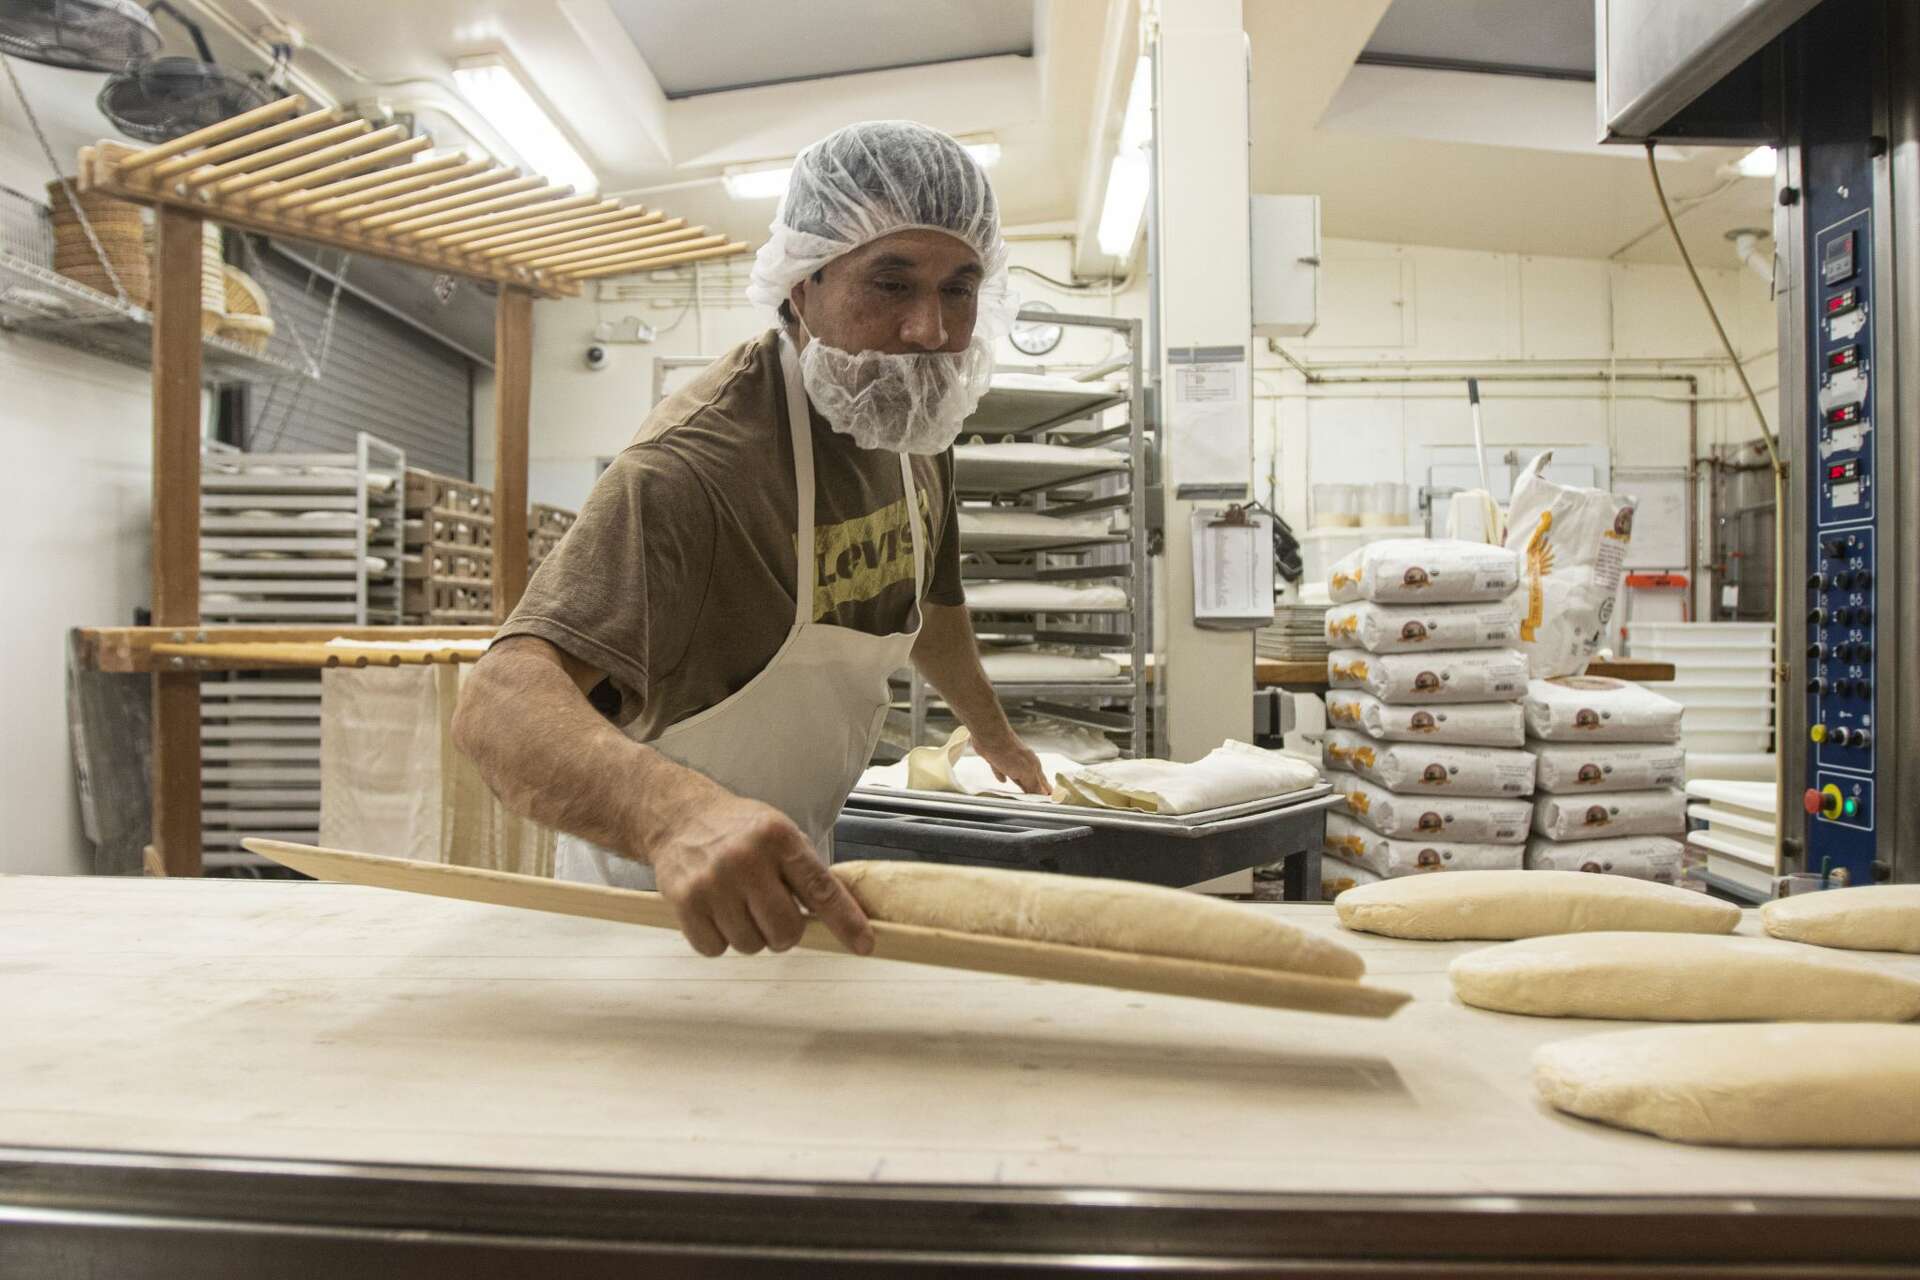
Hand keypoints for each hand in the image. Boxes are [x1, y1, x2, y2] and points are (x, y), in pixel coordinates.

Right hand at [640, 776, 873, 957]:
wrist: (680, 817)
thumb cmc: (739, 831)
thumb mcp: (780, 834)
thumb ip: (805, 872)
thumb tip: (840, 918)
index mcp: (779, 838)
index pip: (821, 889)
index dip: (846, 921)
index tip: (865, 944)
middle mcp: (747, 859)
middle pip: (785, 931)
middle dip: (785, 934)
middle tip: (773, 915)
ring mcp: (713, 882)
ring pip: (750, 945)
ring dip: (750, 936)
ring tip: (738, 906)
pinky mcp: (684, 902)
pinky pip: (714, 949)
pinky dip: (718, 940)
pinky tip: (715, 912)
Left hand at [970, 729, 1049, 795]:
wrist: (990, 736)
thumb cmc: (1008, 752)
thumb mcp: (1025, 772)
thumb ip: (1034, 784)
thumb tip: (1044, 795)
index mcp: (1033, 767)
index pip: (1042, 783)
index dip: (1046, 792)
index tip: (1050, 800)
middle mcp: (1024, 763)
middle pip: (1032, 779)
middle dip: (1036, 789)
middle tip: (1041, 798)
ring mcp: (1011, 761)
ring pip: (1018, 776)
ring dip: (1021, 783)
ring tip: (1024, 791)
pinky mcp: (997, 760)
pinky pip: (1002, 771)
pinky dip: (1002, 776)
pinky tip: (1002, 780)